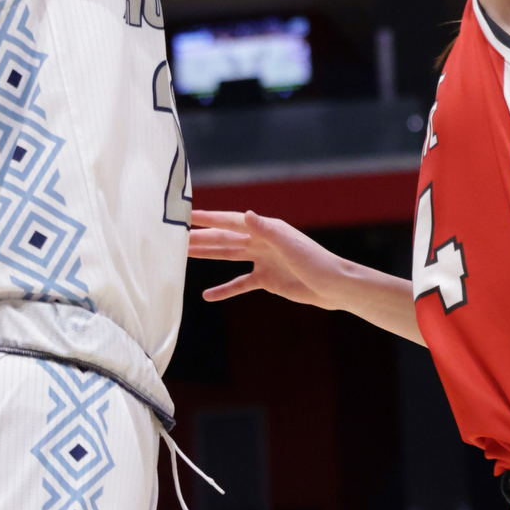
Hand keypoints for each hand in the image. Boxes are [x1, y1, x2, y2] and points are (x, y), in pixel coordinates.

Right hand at [188, 209, 344, 307]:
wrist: (334, 287)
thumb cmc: (316, 262)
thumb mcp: (290, 246)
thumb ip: (267, 230)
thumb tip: (247, 214)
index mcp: (266, 229)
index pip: (231, 221)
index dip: (209, 218)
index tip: (186, 214)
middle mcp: (261, 241)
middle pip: (224, 238)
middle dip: (201, 238)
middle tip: (175, 239)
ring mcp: (262, 260)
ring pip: (228, 256)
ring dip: (207, 255)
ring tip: (184, 256)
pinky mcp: (266, 279)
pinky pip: (240, 283)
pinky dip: (224, 288)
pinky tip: (208, 295)